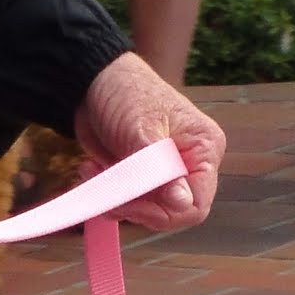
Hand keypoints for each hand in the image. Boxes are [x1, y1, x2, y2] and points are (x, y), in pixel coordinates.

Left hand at [74, 52, 224, 230]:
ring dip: (117, 199)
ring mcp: (167, 174)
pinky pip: (131, 202)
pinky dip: (109, 195)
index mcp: (204, 149)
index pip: (196, 203)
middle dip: (137, 207)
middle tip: (106, 192)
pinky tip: (91, 170)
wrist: (94, 81)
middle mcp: (191, 165)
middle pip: (172, 212)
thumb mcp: (142, 132)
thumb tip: (184, 204)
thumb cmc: (126, 93)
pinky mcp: (144, 178)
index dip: (166, 212)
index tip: (133, 204)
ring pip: (149, 212)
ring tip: (90, 171)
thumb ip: (161, 171)